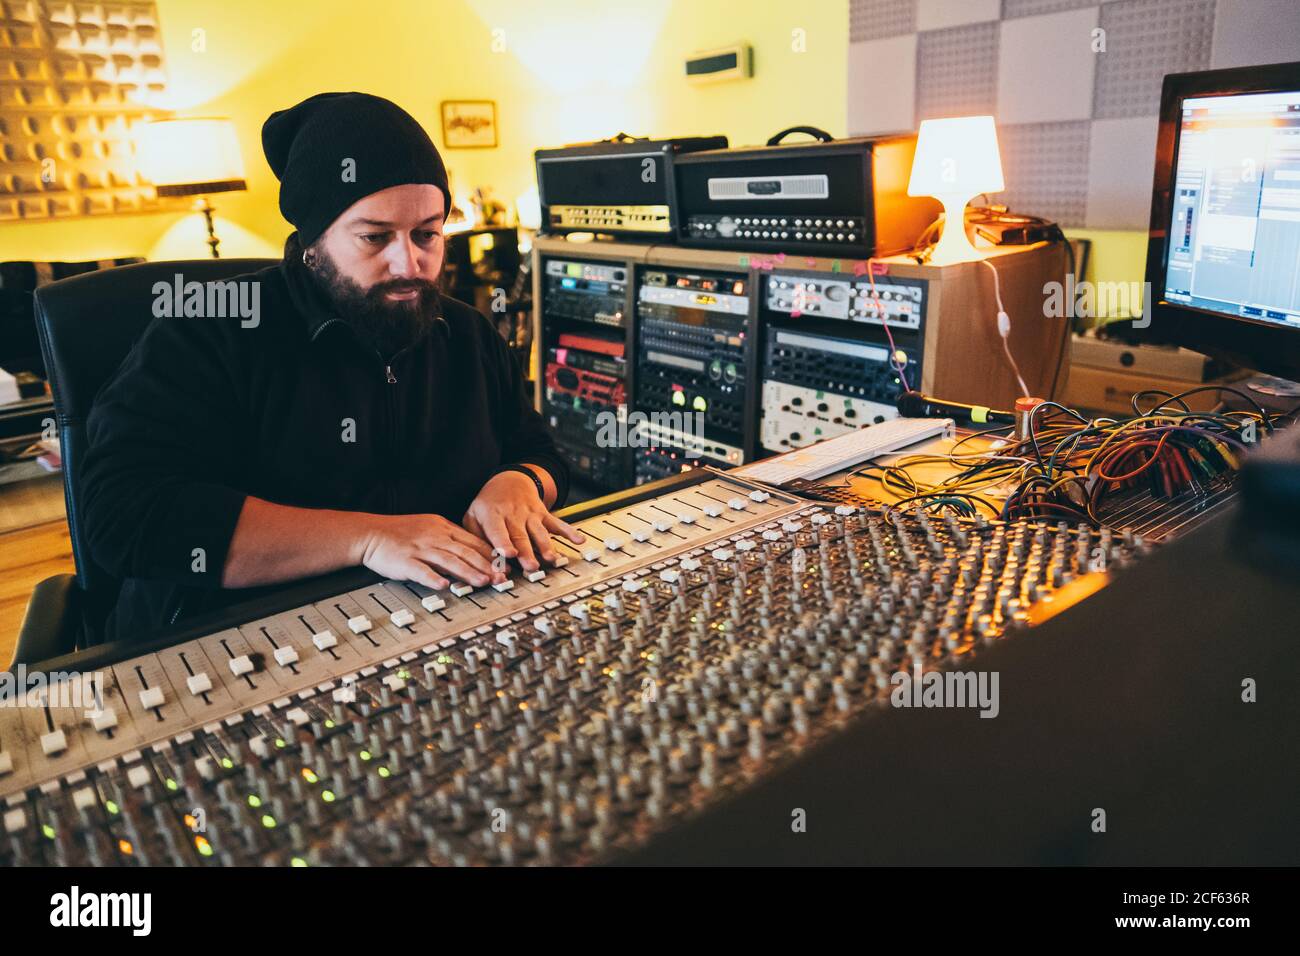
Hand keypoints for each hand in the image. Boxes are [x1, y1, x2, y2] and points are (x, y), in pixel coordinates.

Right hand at [358, 512, 501, 589]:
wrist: (370, 533)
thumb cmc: (400, 534)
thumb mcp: (430, 528)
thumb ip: (451, 540)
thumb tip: (473, 553)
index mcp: (443, 528)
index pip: (473, 542)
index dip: (491, 555)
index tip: (504, 566)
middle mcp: (435, 537)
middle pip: (466, 552)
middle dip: (486, 566)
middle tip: (501, 578)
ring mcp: (420, 549)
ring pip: (449, 560)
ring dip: (468, 572)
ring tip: (483, 582)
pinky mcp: (405, 561)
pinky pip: (421, 570)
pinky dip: (433, 578)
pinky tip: (444, 586)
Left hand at [463, 470, 585, 572]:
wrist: (509, 480)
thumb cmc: (489, 504)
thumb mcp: (472, 516)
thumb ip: (476, 537)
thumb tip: (482, 561)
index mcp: (493, 515)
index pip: (497, 530)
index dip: (503, 542)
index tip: (509, 554)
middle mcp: (513, 515)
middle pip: (521, 536)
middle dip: (527, 552)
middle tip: (531, 566)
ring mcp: (530, 515)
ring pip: (539, 532)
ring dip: (546, 546)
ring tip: (551, 559)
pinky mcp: (544, 515)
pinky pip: (557, 524)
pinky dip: (569, 532)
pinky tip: (578, 540)